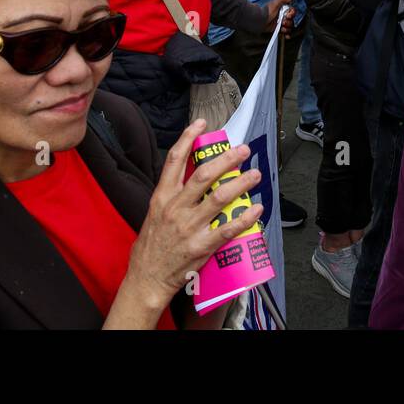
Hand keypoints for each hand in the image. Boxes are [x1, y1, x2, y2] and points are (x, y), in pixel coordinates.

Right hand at [113, 120, 263, 324]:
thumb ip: (172, 197)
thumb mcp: (153, 214)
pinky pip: (228, 228)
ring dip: (241, 183)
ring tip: (255, 175)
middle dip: (227, 159)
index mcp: (162, 197)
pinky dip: (245, 218)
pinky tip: (257, 209)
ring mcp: (188, 227)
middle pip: (204, 174)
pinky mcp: (200, 246)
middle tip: (244, 150)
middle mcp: (175, 208)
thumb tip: (194, 180)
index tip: (201, 123)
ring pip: (220, 198)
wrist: (146, 280)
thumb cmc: (151, 248)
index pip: (175, 160)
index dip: (188, 137)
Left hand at [263, 0, 293, 33]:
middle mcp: (283, 16)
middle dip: (289, 22)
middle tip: (283, 22)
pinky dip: (286, 35)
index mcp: (283, 10)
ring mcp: (280, 23)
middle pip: (291, 20)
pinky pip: (285, 33)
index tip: (288, 16)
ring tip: (282, 28)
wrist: (259, 20)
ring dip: (287, 28)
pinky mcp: (278, 29)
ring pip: (289, 27)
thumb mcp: (275, 3)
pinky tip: (286, 36)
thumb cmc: (266, 11)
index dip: (292, 14)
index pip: (292, 12)